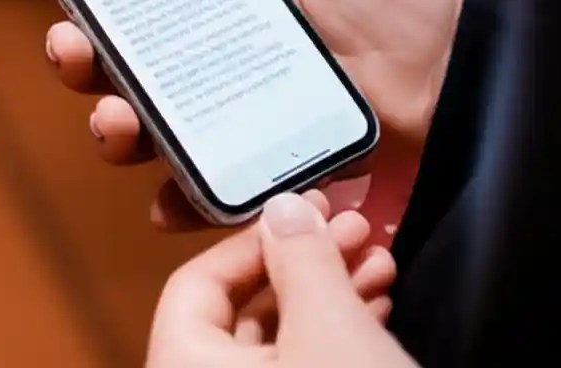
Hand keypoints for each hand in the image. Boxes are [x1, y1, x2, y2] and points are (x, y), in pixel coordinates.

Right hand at [0, 0, 460, 232]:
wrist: (460, 68)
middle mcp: (196, 51)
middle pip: (102, 59)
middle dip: (69, 53)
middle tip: (71, 44)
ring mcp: (218, 110)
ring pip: (133, 127)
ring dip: (108, 127)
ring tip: (120, 119)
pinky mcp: (249, 164)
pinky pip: (193, 191)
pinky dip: (174, 200)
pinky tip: (169, 195)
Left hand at [147, 191, 413, 366]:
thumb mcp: (330, 328)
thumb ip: (302, 260)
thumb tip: (283, 208)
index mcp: (182, 363)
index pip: (195, 282)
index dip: (252, 239)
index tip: (307, 212)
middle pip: (241, 310)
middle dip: (305, 263)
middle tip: (354, 229)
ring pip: (278, 340)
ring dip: (329, 295)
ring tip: (379, 261)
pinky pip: (299, 366)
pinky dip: (333, 338)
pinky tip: (379, 306)